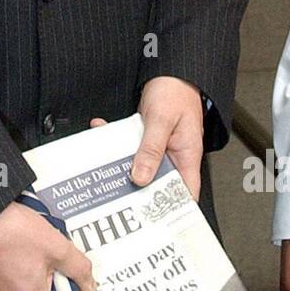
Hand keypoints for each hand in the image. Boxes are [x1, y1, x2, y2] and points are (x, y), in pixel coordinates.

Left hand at [91, 76, 203, 199]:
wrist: (169, 69)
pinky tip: (102, 133)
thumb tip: (140, 178)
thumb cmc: (176, 90)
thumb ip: (151, 149)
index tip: (154, 221)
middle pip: (157, 183)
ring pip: (140, 166)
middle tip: (118, 200)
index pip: (184, 194)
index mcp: (187, 156)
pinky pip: (130, 147)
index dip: (172, 211)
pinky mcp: (146, 137)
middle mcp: (174, 155)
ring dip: (121, 166)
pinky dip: (116, 143)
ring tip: (102, 170)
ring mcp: (159, 147)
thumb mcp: (161, 120)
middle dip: (138, 191)